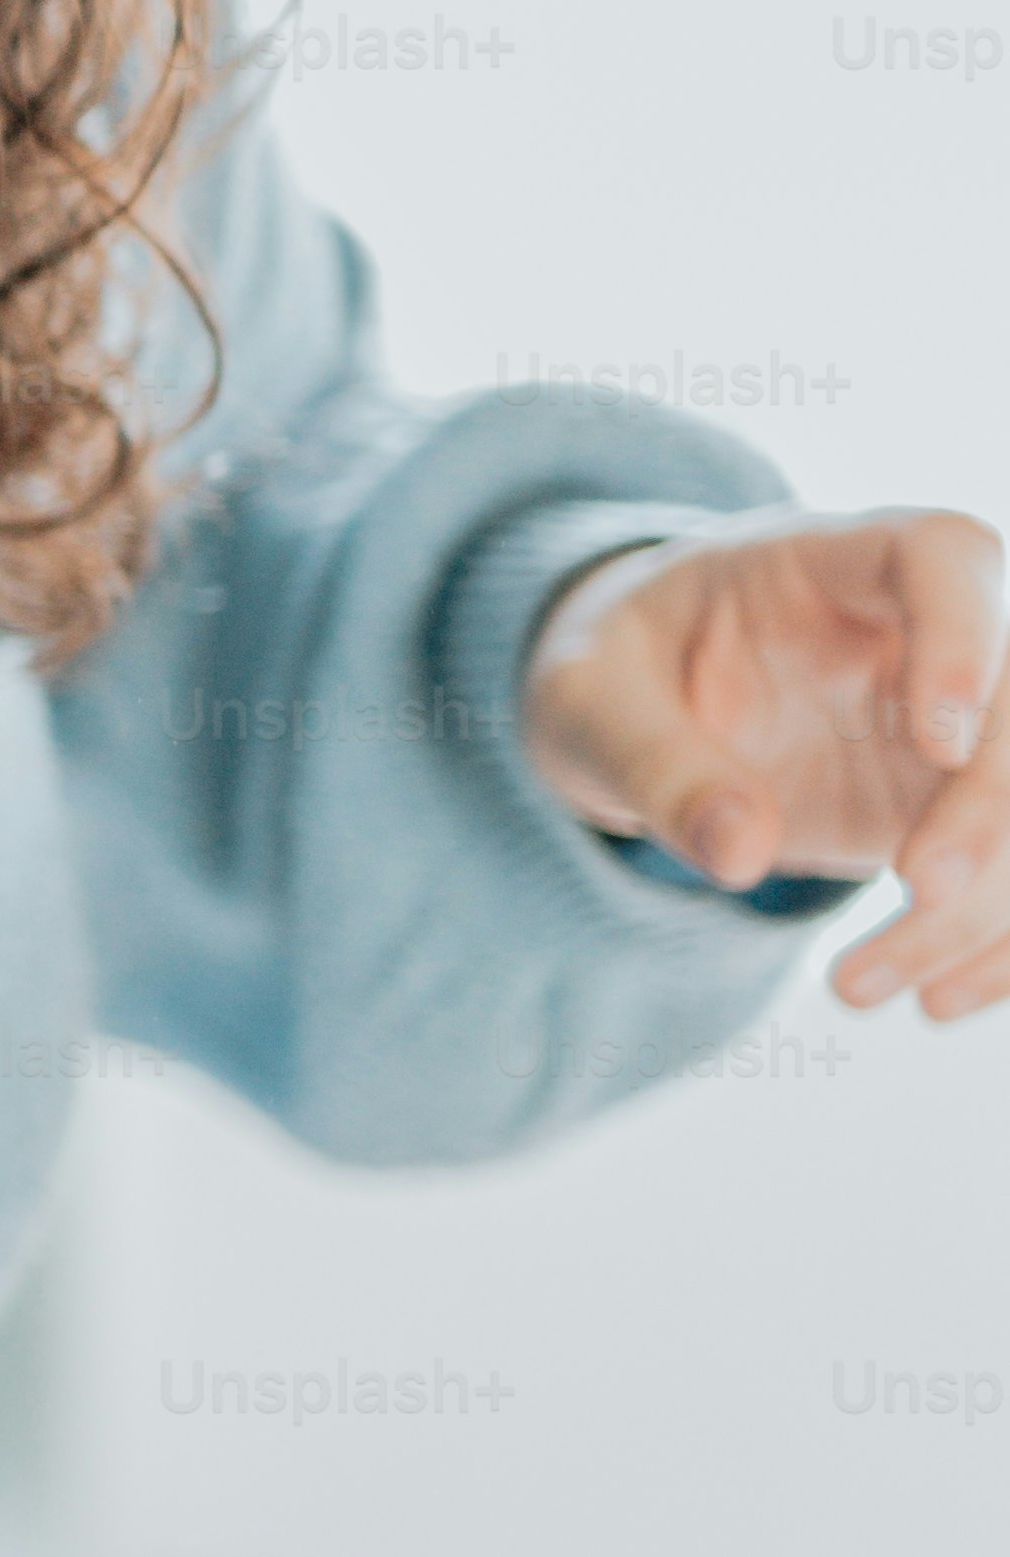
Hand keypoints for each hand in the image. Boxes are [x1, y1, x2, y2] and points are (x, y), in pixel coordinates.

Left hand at [519, 506, 1009, 1016]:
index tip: (937, 737)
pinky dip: (994, 942)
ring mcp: (955, 726)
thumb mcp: (587, 700)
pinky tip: (932, 999)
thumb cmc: (611, 669)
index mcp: (831, 561)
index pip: (945, 557)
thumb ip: (652, 762)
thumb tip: (737, 855)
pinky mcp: (956, 810)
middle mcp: (921, 633)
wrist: (631, 707)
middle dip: (993, 807)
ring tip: (866, 988)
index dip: (967, 638)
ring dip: (989, 908)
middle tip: (920, 892)